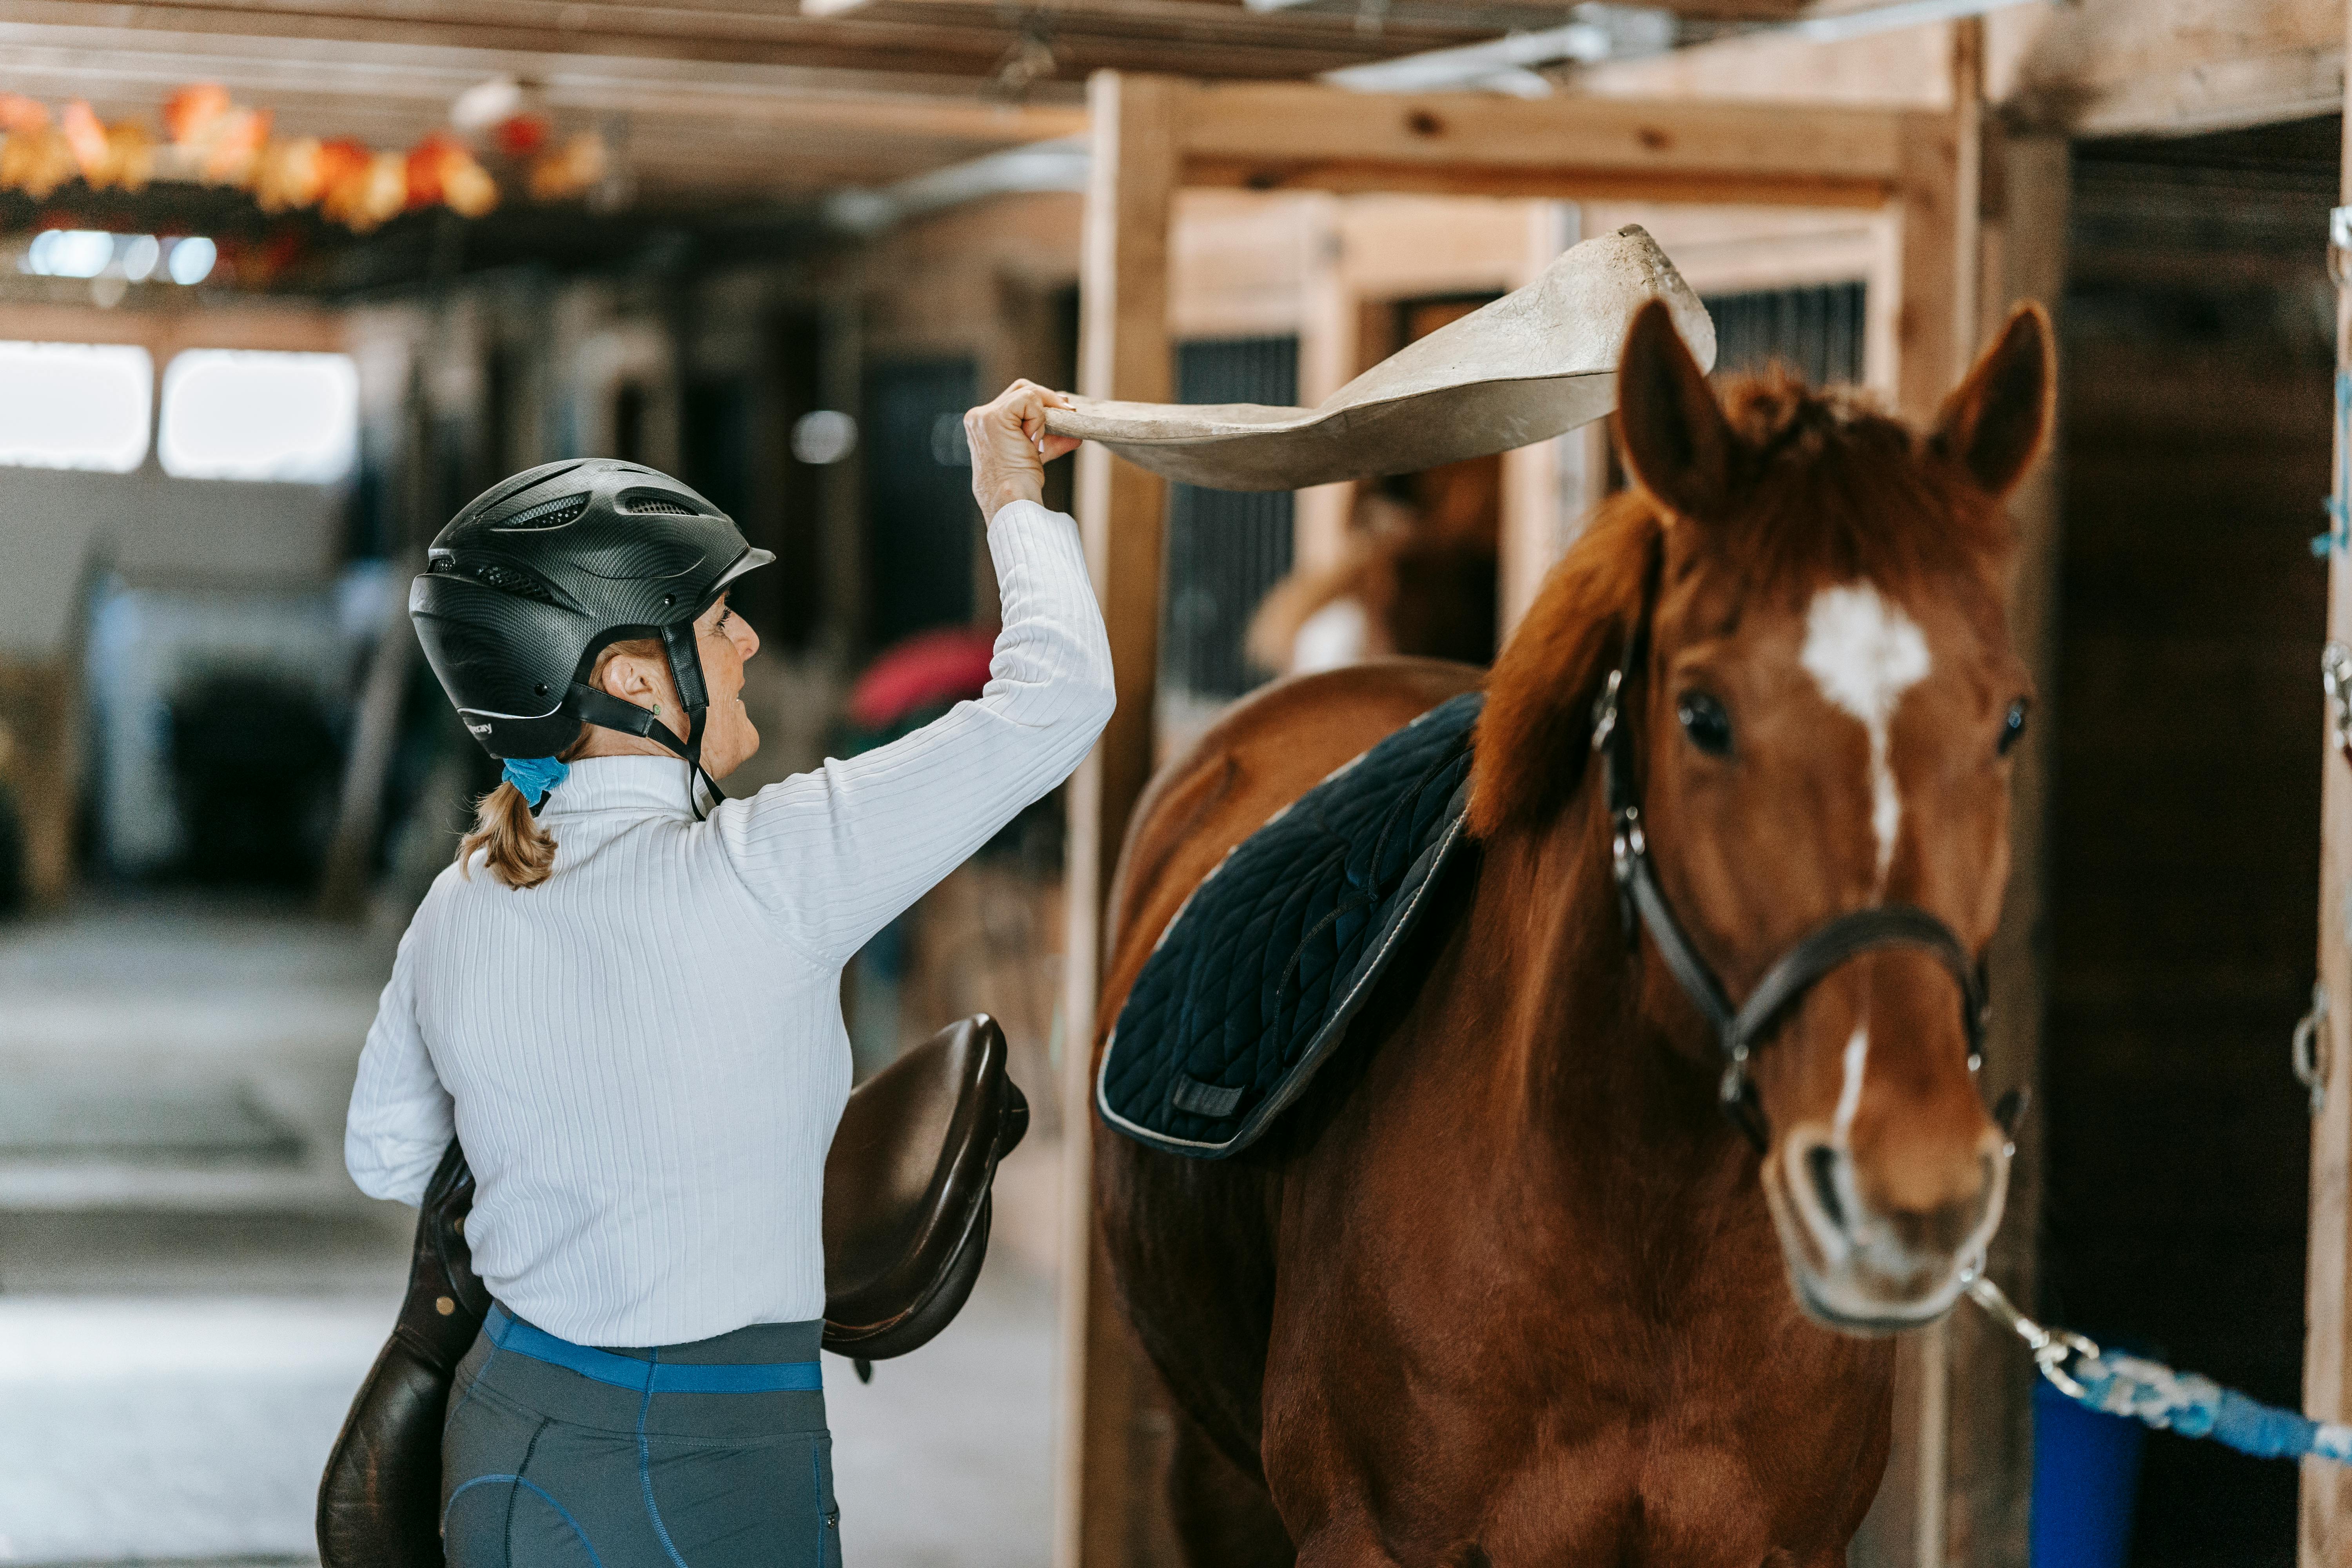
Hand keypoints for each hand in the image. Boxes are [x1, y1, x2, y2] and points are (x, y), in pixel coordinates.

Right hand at [965, 379, 1080, 517]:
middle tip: (1067, 411)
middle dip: (1046, 398)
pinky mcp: (994, 417)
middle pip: (1019, 389)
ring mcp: (984, 416)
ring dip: (1043, 413)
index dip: (1040, 404)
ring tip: (1041, 438)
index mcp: (984, 425)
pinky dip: (1039, 417)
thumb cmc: (1020, 485)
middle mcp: (979, 417)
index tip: (1061, 413)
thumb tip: (1074, 435)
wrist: (1014, 498)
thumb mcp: (1036, 454)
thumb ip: (1050, 440)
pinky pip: (1028, 400)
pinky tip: (1035, 439)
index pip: (1015, 400)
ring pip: (1025, 392)